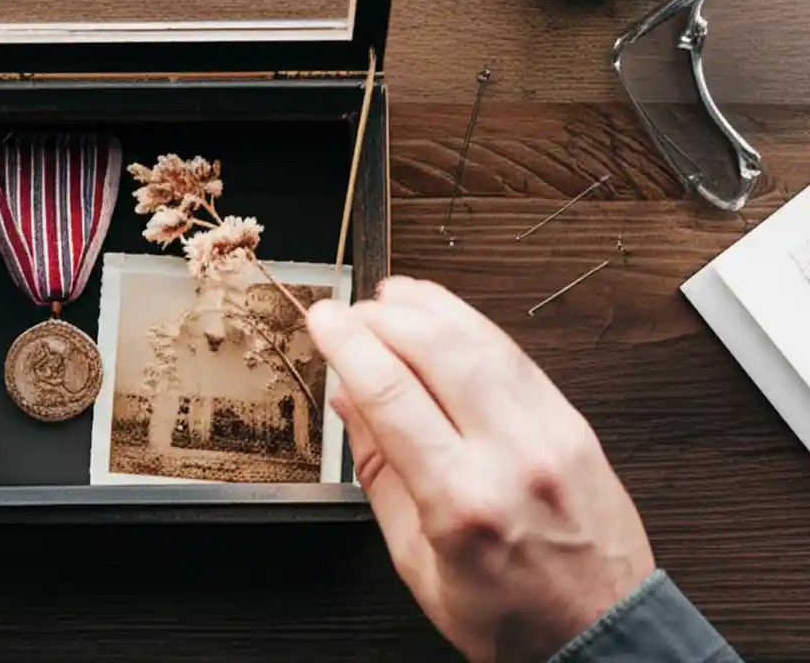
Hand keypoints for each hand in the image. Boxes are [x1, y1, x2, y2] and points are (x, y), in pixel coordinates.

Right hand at [307, 278, 653, 662]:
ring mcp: (551, 435)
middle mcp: (512, 458)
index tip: (324, 321)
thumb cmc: (509, 614)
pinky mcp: (574, 423)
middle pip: (439, 352)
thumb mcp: (415, 560)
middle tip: (350, 308)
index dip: (349, 345)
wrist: (600, 631)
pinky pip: (517, 356)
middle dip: (384, 316)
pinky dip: (473, 326)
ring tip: (392, 296)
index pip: (391, 395)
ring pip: (483, 342)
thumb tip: (349, 402)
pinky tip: (445, 317)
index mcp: (461, 502)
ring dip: (430, 308)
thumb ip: (379, 474)